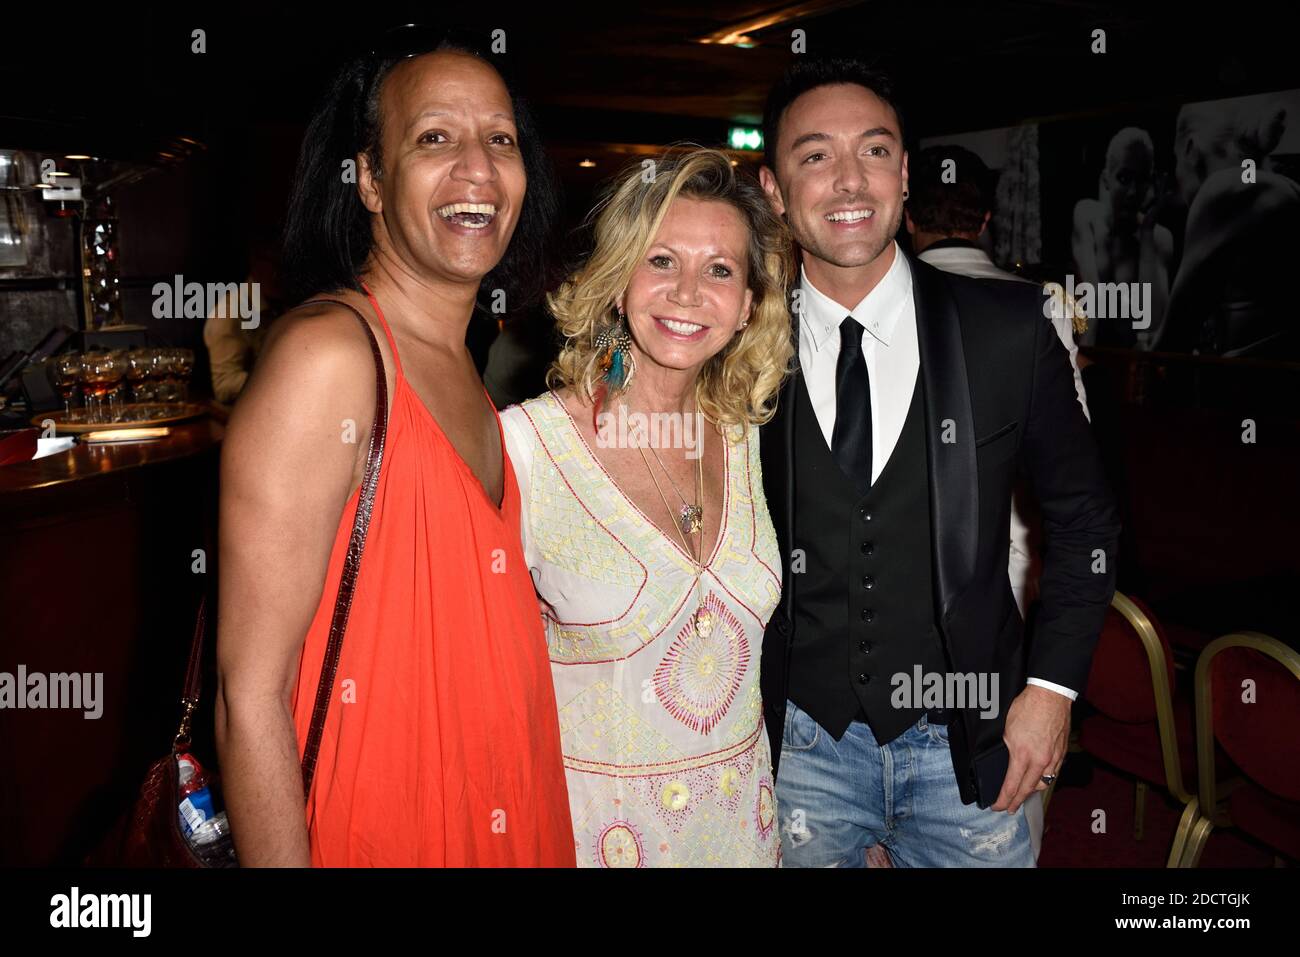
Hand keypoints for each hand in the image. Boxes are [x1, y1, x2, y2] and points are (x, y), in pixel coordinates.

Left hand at [992, 684, 1070, 813]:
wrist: (1050, 696)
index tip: (997, 806)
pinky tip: (1039, 781)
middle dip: (1016, 801)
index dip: (1003, 799)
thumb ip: (1009, 749)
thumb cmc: (1027, 708)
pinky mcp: (1061, 753)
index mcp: (1023, 755)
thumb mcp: (1007, 730)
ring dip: (1031, 792)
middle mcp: (1040, 760)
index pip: (1012, 785)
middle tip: (1009, 809)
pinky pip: (1053, 773)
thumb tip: (1009, 762)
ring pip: (1042, 784)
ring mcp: (1053, 758)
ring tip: (1022, 796)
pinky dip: (1044, 780)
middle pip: (1028, 789)